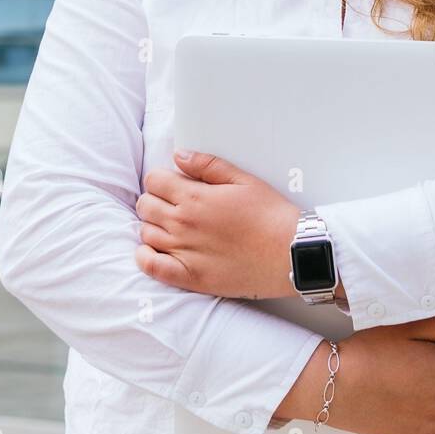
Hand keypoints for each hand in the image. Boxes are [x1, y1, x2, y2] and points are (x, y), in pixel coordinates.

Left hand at [134, 150, 297, 299]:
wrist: (289, 252)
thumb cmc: (270, 214)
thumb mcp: (242, 179)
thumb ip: (207, 165)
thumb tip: (178, 156)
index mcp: (195, 197)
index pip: (154, 181)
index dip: (160, 179)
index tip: (172, 184)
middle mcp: (183, 224)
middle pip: (145, 206)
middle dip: (154, 200)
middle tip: (172, 204)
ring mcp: (184, 252)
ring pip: (146, 233)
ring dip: (153, 226)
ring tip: (172, 226)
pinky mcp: (190, 277)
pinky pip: (152, 267)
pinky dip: (145, 257)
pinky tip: (154, 251)